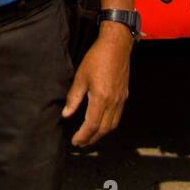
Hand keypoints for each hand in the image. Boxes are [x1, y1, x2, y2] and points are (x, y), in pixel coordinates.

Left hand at [61, 24, 132, 146]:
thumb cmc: (98, 57)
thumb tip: (66, 113)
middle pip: (103, 129)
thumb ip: (74, 98)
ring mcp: (120, 100)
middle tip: (81, 143)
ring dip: (101, 134)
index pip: (91, 125)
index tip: (75, 141)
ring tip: (90, 137)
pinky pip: (117, 117)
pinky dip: (109, 125)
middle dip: (91, 139)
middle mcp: (113, 102)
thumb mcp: (81, 77)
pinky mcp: (123, 96)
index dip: (82, 136)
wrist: (116, 45)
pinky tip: (102, 123)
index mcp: (101, 98)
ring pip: (112, 125)